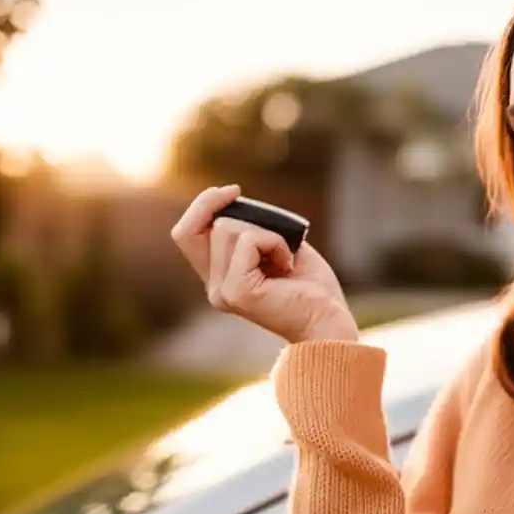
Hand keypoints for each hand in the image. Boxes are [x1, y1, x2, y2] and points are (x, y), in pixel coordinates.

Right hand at [170, 184, 359, 343]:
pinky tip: (288, 264)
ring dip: (266, 233)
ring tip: (286, 258)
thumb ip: (252, 228)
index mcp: (220, 277)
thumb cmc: (311, 288)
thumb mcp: (277, 246)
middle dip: (244, 217)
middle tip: (276, 235)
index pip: (185, 234)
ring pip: (227, 230)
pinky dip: (273, 242)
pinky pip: (248, 241)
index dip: (202, 206)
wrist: (328, 322)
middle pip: (207, 226)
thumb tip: (235, 202)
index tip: (233, 191)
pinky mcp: (238, 293)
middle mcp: (215, 288)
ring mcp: (223, 292)